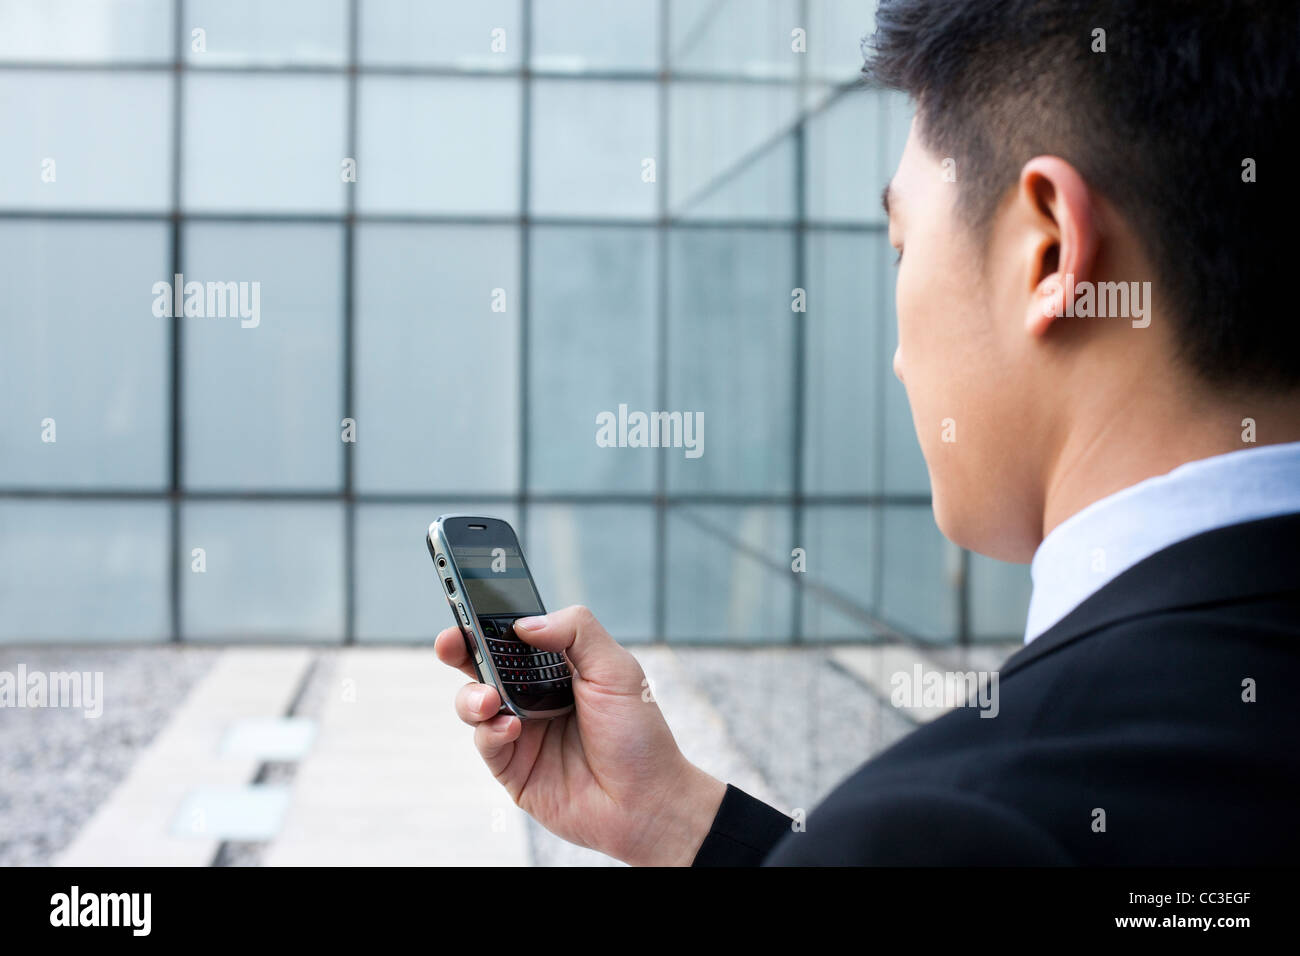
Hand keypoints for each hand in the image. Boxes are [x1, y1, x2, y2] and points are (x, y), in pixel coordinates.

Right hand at [435, 605, 725, 865]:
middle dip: (461, 649)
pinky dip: (490, 731)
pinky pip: (486, 742)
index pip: (516, 635)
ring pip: (476, 703)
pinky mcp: (513, 768)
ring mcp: (522, 732)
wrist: (647, 802)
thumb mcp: (616, 669)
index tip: (468, 605)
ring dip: (472, 695)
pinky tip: (511, 729)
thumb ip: (575, 632)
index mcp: (559, 667)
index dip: (490, 621)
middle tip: (450, 642)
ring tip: (489, 699)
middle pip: (485, 665)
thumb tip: (525, 623)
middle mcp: (535, 696)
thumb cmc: (638, 734)